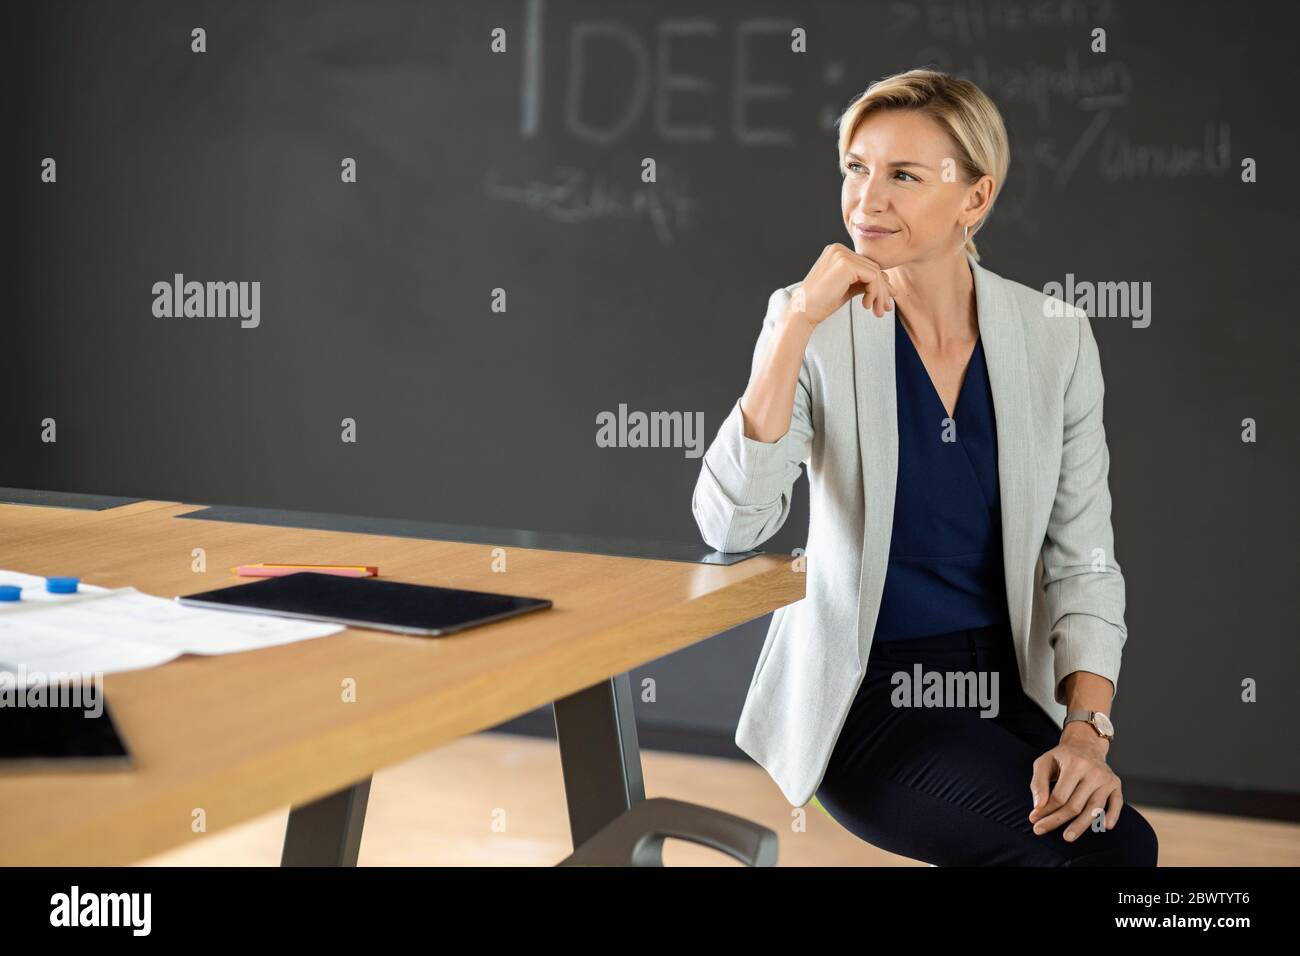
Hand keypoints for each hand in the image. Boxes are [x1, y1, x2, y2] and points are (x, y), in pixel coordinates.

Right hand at [790, 243, 894, 326]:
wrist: (803, 311)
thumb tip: (885, 283)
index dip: (879, 283)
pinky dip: (875, 293)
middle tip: (885, 308)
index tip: (885, 300)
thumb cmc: (821, 303)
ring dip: (880, 294)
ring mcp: (842, 255)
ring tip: (877, 311)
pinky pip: (873, 277)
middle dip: (882, 290)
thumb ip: (862, 282)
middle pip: (873, 267)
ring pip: (876, 273)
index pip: (866, 264)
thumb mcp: (846, 288)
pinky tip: (866, 305)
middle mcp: (839, 249)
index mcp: (837, 252)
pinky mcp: (846, 265)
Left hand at [1027, 726, 1124, 841]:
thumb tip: (1038, 807)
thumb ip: (1038, 783)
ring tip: (1067, 837)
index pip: (1059, 796)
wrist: (1085, 745)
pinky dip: (1112, 815)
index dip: (1046, 810)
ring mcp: (1107, 779)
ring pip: (1094, 808)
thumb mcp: (1044, 762)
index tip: (1034, 819)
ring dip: (1080, 826)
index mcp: (1075, 764)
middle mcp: (1094, 771)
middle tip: (1041, 830)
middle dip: (1057, 820)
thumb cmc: (1061, 757)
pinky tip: (1105, 826)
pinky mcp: (1116, 784)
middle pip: (1075, 805)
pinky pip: (1117, 803)